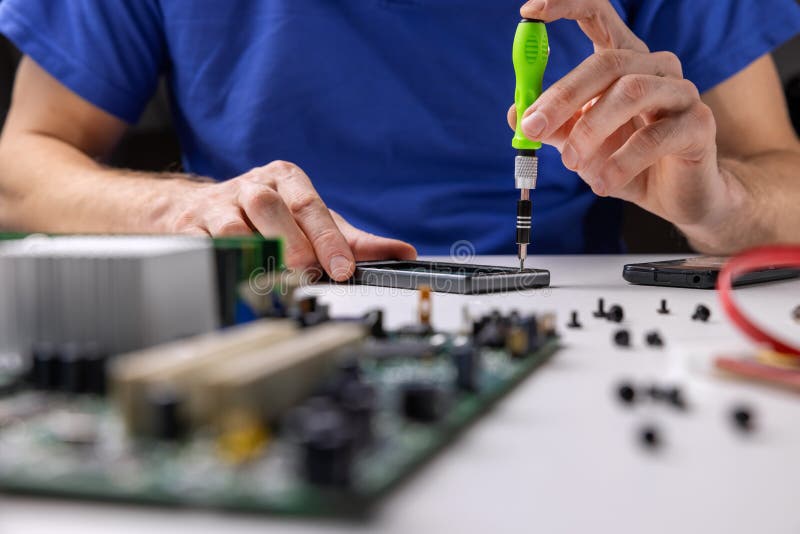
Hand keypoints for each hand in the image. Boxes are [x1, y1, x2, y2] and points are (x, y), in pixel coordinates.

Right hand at [165, 160, 415, 279]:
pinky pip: (200, 246)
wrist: (197, 209)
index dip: (327, 239)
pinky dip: (217, 263)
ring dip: (257, 255)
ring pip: (234, 227)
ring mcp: (217, 206)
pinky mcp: (188, 228)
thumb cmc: (269, 218)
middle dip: (292, 244)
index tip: (342, 269)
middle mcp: (251, 186)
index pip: (310, 205)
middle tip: (309, 274)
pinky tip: (234, 278)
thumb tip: (404, 253)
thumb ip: (356, 241)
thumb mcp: (314, 223)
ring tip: (275, 280)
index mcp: (285, 179)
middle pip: (270, 208)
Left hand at [510, 0, 732, 241]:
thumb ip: (553, 127)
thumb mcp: (579, 145)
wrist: (671, 196)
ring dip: (590, 130)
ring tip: (572, 163)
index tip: (529, 13)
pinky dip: (620, 162)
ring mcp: (681, 92)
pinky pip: (653, 137)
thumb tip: (517, 114)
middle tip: (534, 127)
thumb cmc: (624, 162)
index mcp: (623, 62)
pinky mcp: (698, 125)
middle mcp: (655, 67)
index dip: (565, 5)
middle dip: (563, 95)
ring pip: (630, 92)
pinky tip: (603, 183)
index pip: (597, 15)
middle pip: (607, 62)